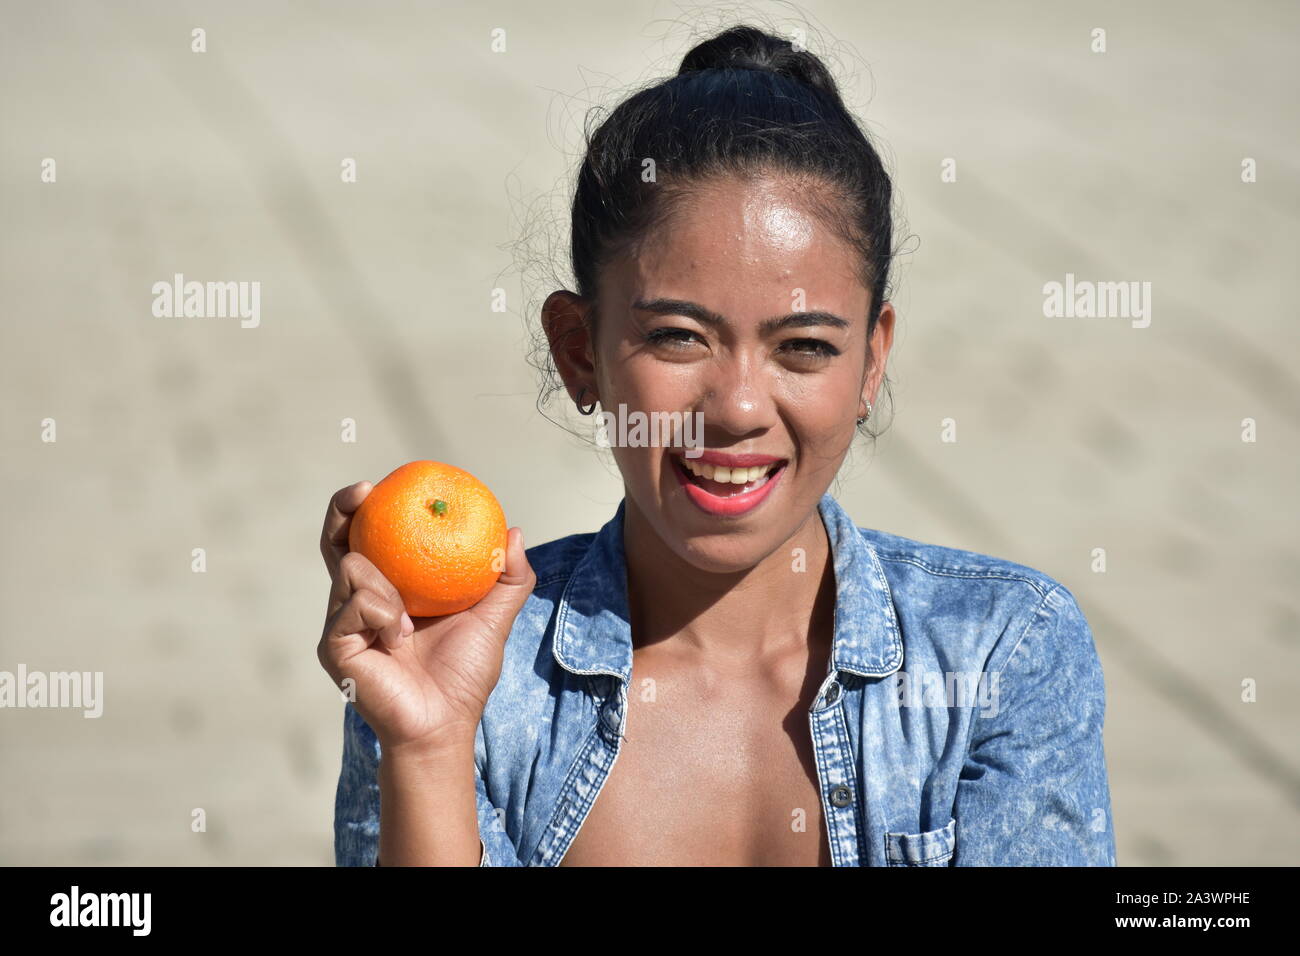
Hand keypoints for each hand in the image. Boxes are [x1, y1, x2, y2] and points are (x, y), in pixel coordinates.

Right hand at [316, 480, 535, 750]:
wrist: (444, 724)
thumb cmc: (464, 674)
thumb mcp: (494, 618)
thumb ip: (507, 578)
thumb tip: (514, 531)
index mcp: (389, 591)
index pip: (368, 540)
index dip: (365, 508)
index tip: (381, 484)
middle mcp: (357, 602)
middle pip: (336, 542)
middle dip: (343, 509)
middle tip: (363, 491)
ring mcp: (341, 622)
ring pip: (351, 566)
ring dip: (387, 586)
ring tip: (409, 621)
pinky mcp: (333, 644)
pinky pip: (354, 605)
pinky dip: (383, 615)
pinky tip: (398, 640)